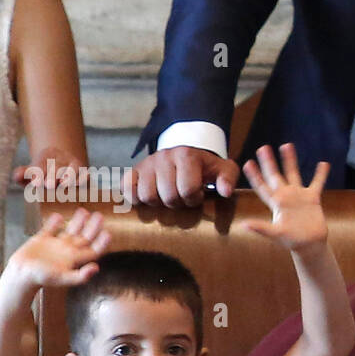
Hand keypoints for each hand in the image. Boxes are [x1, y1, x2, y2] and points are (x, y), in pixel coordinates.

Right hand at [7, 208, 110, 288]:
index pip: (93, 250)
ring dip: (78, 221)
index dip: (101, 243)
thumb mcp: (63, 278)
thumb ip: (81, 275)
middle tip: (99, 215)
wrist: (21, 274)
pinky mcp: (41, 240)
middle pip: (84, 238)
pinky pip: (50, 229)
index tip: (108, 232)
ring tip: (84, 211)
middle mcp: (66, 251)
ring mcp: (54, 245)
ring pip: (70, 231)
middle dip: (92, 227)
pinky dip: (54, 222)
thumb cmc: (42, 278)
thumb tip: (96, 268)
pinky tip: (58, 215)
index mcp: (74, 259)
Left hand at [13, 147, 87, 200]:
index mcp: (47, 155)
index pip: (41, 165)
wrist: (63, 165)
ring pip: (72, 170)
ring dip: (68, 177)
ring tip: (63, 184)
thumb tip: (17, 176)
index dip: (38, 174)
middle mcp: (62, 158)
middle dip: (53, 175)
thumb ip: (23, 174)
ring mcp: (74, 164)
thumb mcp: (32, 172)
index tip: (35, 183)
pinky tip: (80, 183)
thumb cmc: (44, 173)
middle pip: (57, 167)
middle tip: (48, 184)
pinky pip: (85, 174)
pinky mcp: (85, 172)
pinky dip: (83, 178)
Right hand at [122, 146, 240, 208]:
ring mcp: (147, 162)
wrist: (187, 152)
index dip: (194, 199)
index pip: (188, 190)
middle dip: (178, 202)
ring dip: (159, 202)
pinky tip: (148, 198)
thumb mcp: (224, 169)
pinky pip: (127, 188)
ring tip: (168, 196)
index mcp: (187, 155)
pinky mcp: (134, 169)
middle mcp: (164, 156)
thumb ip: (228, 179)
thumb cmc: (206, 167)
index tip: (198, 194)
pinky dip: (135, 197)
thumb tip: (226, 192)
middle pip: (167, 196)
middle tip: (183, 196)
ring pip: (146, 196)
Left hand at [242, 144, 329, 254]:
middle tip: (263, 147)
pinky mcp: (313, 199)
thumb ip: (261, 228)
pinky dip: (320, 174)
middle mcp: (286, 196)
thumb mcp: (275, 234)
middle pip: (275, 175)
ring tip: (286, 145)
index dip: (255, 176)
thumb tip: (243, 225)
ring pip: (293, 174)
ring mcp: (299, 196)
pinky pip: (317, 183)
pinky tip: (323, 163)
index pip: (262, 186)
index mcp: (276, 203)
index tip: (247, 163)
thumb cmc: (291, 241)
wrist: (310, 245)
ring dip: (290, 160)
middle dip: (269, 162)